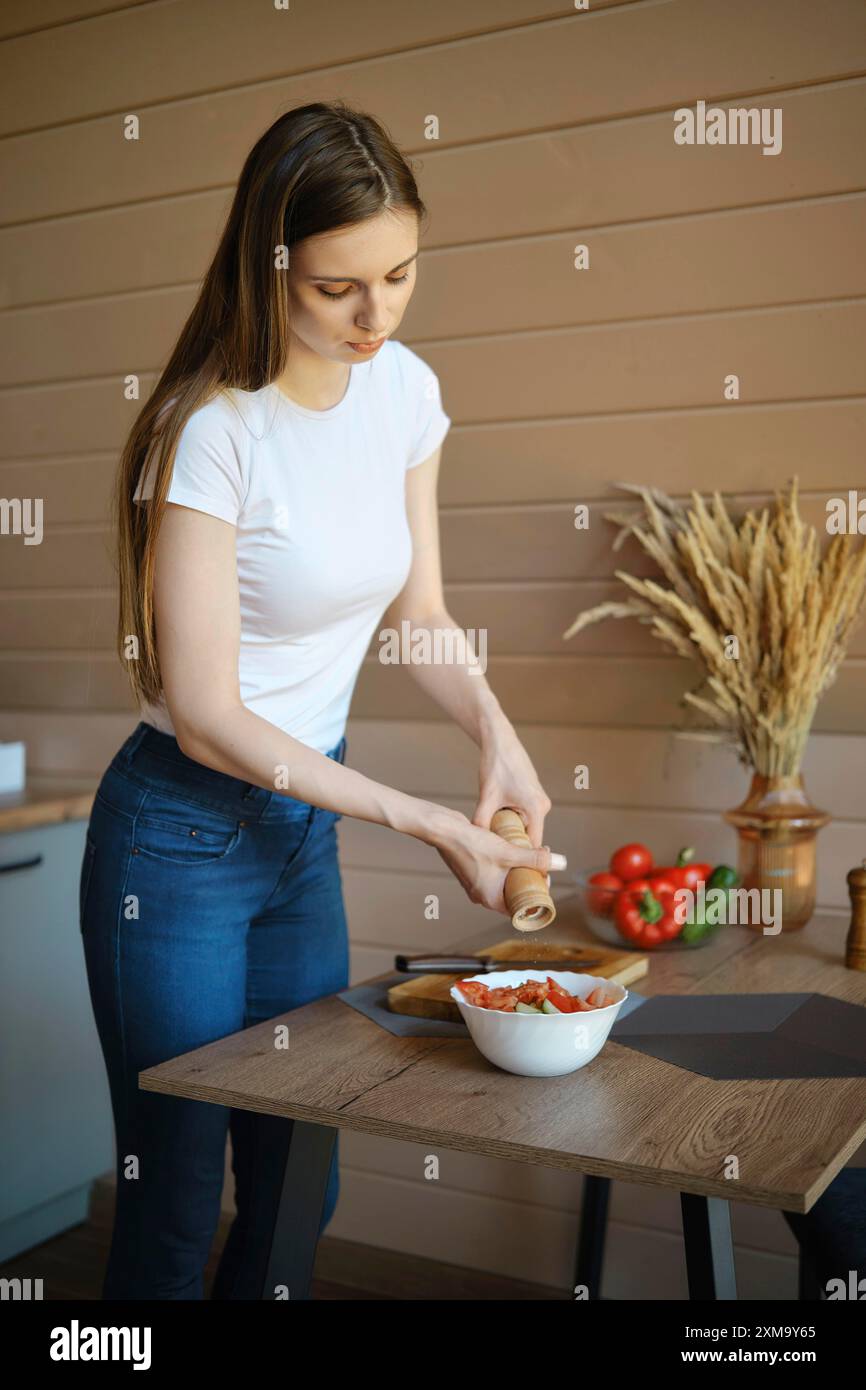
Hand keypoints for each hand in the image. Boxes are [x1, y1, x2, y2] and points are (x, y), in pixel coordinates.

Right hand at [431, 807, 565, 914]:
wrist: (444, 830)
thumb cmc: (473, 843)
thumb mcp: (509, 852)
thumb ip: (535, 858)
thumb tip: (560, 862)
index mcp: (489, 899)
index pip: (519, 908)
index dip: (535, 897)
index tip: (545, 881)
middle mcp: (480, 896)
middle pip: (512, 895)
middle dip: (528, 881)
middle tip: (541, 867)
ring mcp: (474, 884)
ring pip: (503, 883)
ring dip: (517, 872)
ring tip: (529, 857)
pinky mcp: (471, 872)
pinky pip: (493, 875)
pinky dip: (504, 867)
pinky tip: (512, 851)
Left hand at [473, 723, 551, 848]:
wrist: (501, 741)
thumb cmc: (496, 766)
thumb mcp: (486, 797)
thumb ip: (481, 821)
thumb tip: (474, 842)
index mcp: (536, 808)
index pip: (533, 845)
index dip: (522, 859)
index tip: (510, 871)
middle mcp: (542, 806)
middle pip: (529, 836)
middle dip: (514, 846)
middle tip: (497, 859)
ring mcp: (539, 800)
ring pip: (525, 826)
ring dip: (511, 833)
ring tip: (494, 843)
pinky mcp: (533, 796)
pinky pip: (524, 816)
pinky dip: (512, 822)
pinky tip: (497, 824)